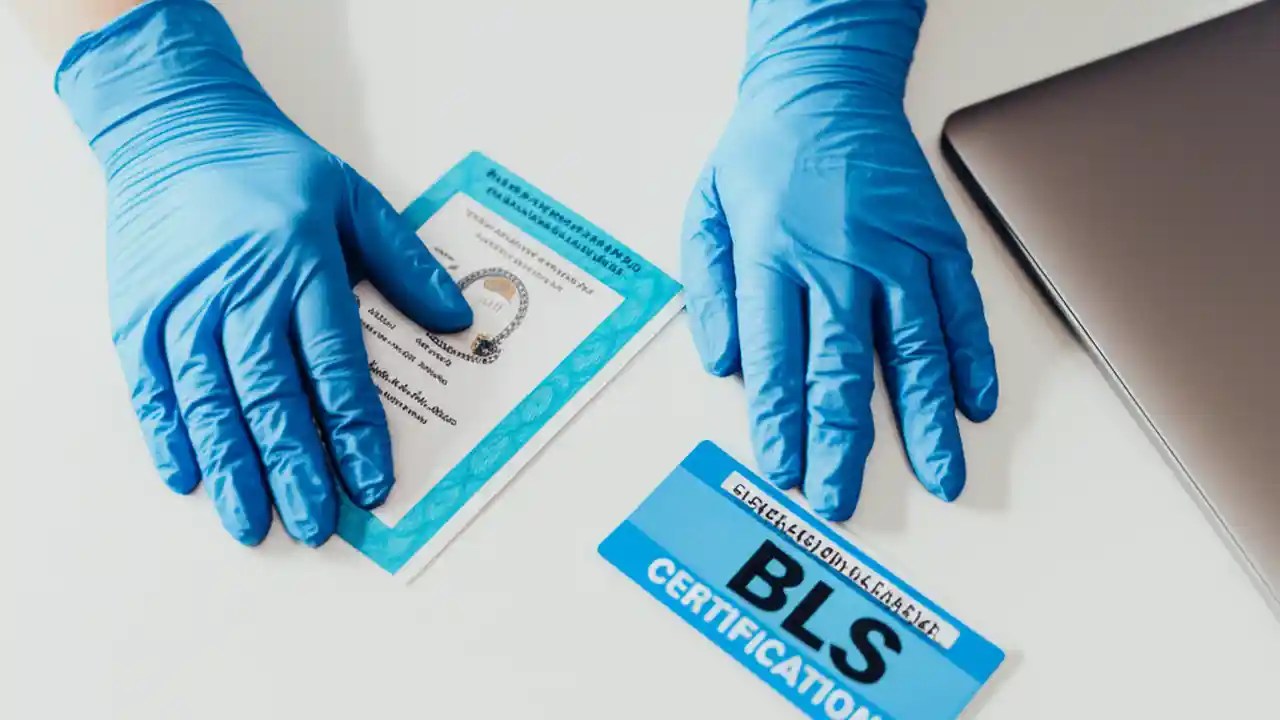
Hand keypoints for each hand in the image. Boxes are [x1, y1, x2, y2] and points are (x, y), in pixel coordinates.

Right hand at [56, 0, 471, 544]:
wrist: (177, 129)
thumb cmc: (273, 169)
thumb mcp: (354, 199)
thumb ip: (407, 263)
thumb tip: (457, 321)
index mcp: (301, 267)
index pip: (335, 366)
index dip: (355, 430)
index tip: (372, 481)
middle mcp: (240, 292)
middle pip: (270, 396)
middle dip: (296, 466)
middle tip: (316, 523)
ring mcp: (183, 305)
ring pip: (209, 401)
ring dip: (233, 466)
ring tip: (254, 522)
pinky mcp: (138, 313)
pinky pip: (150, 385)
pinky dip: (168, 433)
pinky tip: (188, 476)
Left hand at [682, 0, 996, 519]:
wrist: (824, 84)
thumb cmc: (761, 152)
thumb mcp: (704, 213)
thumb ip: (709, 292)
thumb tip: (723, 363)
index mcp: (773, 260)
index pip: (776, 364)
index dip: (781, 425)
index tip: (785, 470)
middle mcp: (837, 263)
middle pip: (841, 374)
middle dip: (841, 446)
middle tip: (843, 497)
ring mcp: (895, 253)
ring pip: (913, 353)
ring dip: (925, 421)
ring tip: (939, 475)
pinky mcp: (937, 240)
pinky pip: (961, 310)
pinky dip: (971, 360)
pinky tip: (975, 404)